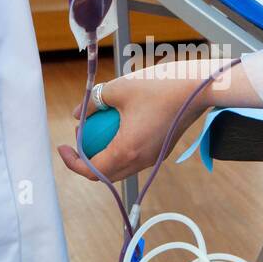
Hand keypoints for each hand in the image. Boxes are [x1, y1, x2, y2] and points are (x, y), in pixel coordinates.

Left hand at [57, 61, 222, 182]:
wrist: (199, 89)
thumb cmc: (160, 86)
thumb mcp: (119, 89)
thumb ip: (93, 101)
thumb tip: (78, 113)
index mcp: (127, 150)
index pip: (91, 170)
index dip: (72, 162)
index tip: (63, 147)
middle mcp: (140, 160)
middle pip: (104, 174)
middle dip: (86, 160)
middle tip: (79, 136)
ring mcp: (152, 159)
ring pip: (119, 169)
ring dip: (103, 156)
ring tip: (95, 130)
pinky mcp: (160, 152)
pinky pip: (133, 160)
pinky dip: (119, 151)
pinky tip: (116, 128)